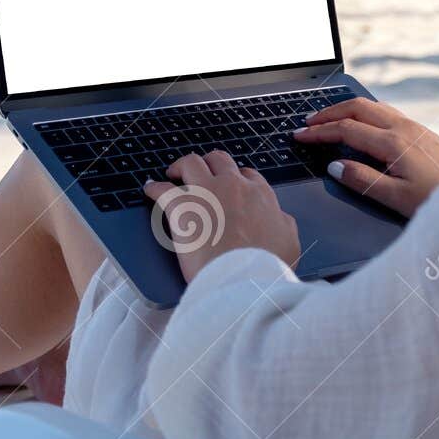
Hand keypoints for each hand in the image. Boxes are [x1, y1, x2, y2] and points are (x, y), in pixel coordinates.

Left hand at [144, 151, 300, 283]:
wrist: (243, 278)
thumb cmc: (265, 266)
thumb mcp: (289, 243)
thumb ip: (283, 224)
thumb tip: (280, 218)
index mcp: (260, 195)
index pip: (247, 175)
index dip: (235, 178)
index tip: (227, 185)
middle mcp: (234, 185)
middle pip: (219, 160)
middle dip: (209, 164)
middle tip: (200, 173)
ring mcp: (207, 192)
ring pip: (191, 162)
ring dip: (181, 166)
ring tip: (173, 172)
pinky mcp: (182, 205)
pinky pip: (162, 188)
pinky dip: (154, 187)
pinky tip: (150, 189)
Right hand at [293, 98, 438, 217]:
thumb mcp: (396, 198)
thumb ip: (362, 180)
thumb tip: (336, 166)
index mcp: (393, 142)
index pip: (346, 129)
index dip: (319, 132)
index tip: (299, 135)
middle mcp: (404, 128)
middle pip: (357, 107)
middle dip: (329, 112)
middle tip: (307, 122)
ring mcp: (415, 127)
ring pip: (373, 106)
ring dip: (347, 109)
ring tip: (329, 118)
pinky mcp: (424, 132)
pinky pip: (388, 112)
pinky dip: (366, 112)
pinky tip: (364, 123)